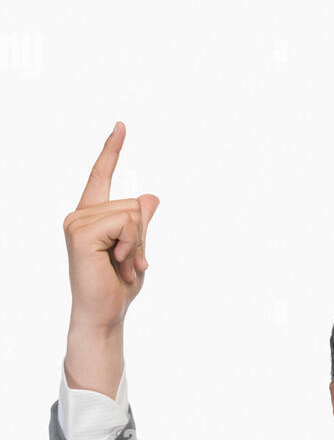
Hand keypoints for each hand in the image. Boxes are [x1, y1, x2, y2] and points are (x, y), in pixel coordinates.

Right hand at [63, 122, 159, 330]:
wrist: (105, 314)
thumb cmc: (117, 286)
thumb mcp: (138, 249)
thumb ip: (141, 223)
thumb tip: (150, 197)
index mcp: (92, 217)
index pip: (101, 177)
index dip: (111, 151)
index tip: (120, 126)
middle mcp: (80, 215)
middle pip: (133, 204)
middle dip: (142, 237)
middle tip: (128, 263)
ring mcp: (77, 222)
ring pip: (131, 214)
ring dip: (137, 245)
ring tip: (122, 266)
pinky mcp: (81, 232)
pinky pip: (125, 224)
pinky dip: (131, 246)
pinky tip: (118, 264)